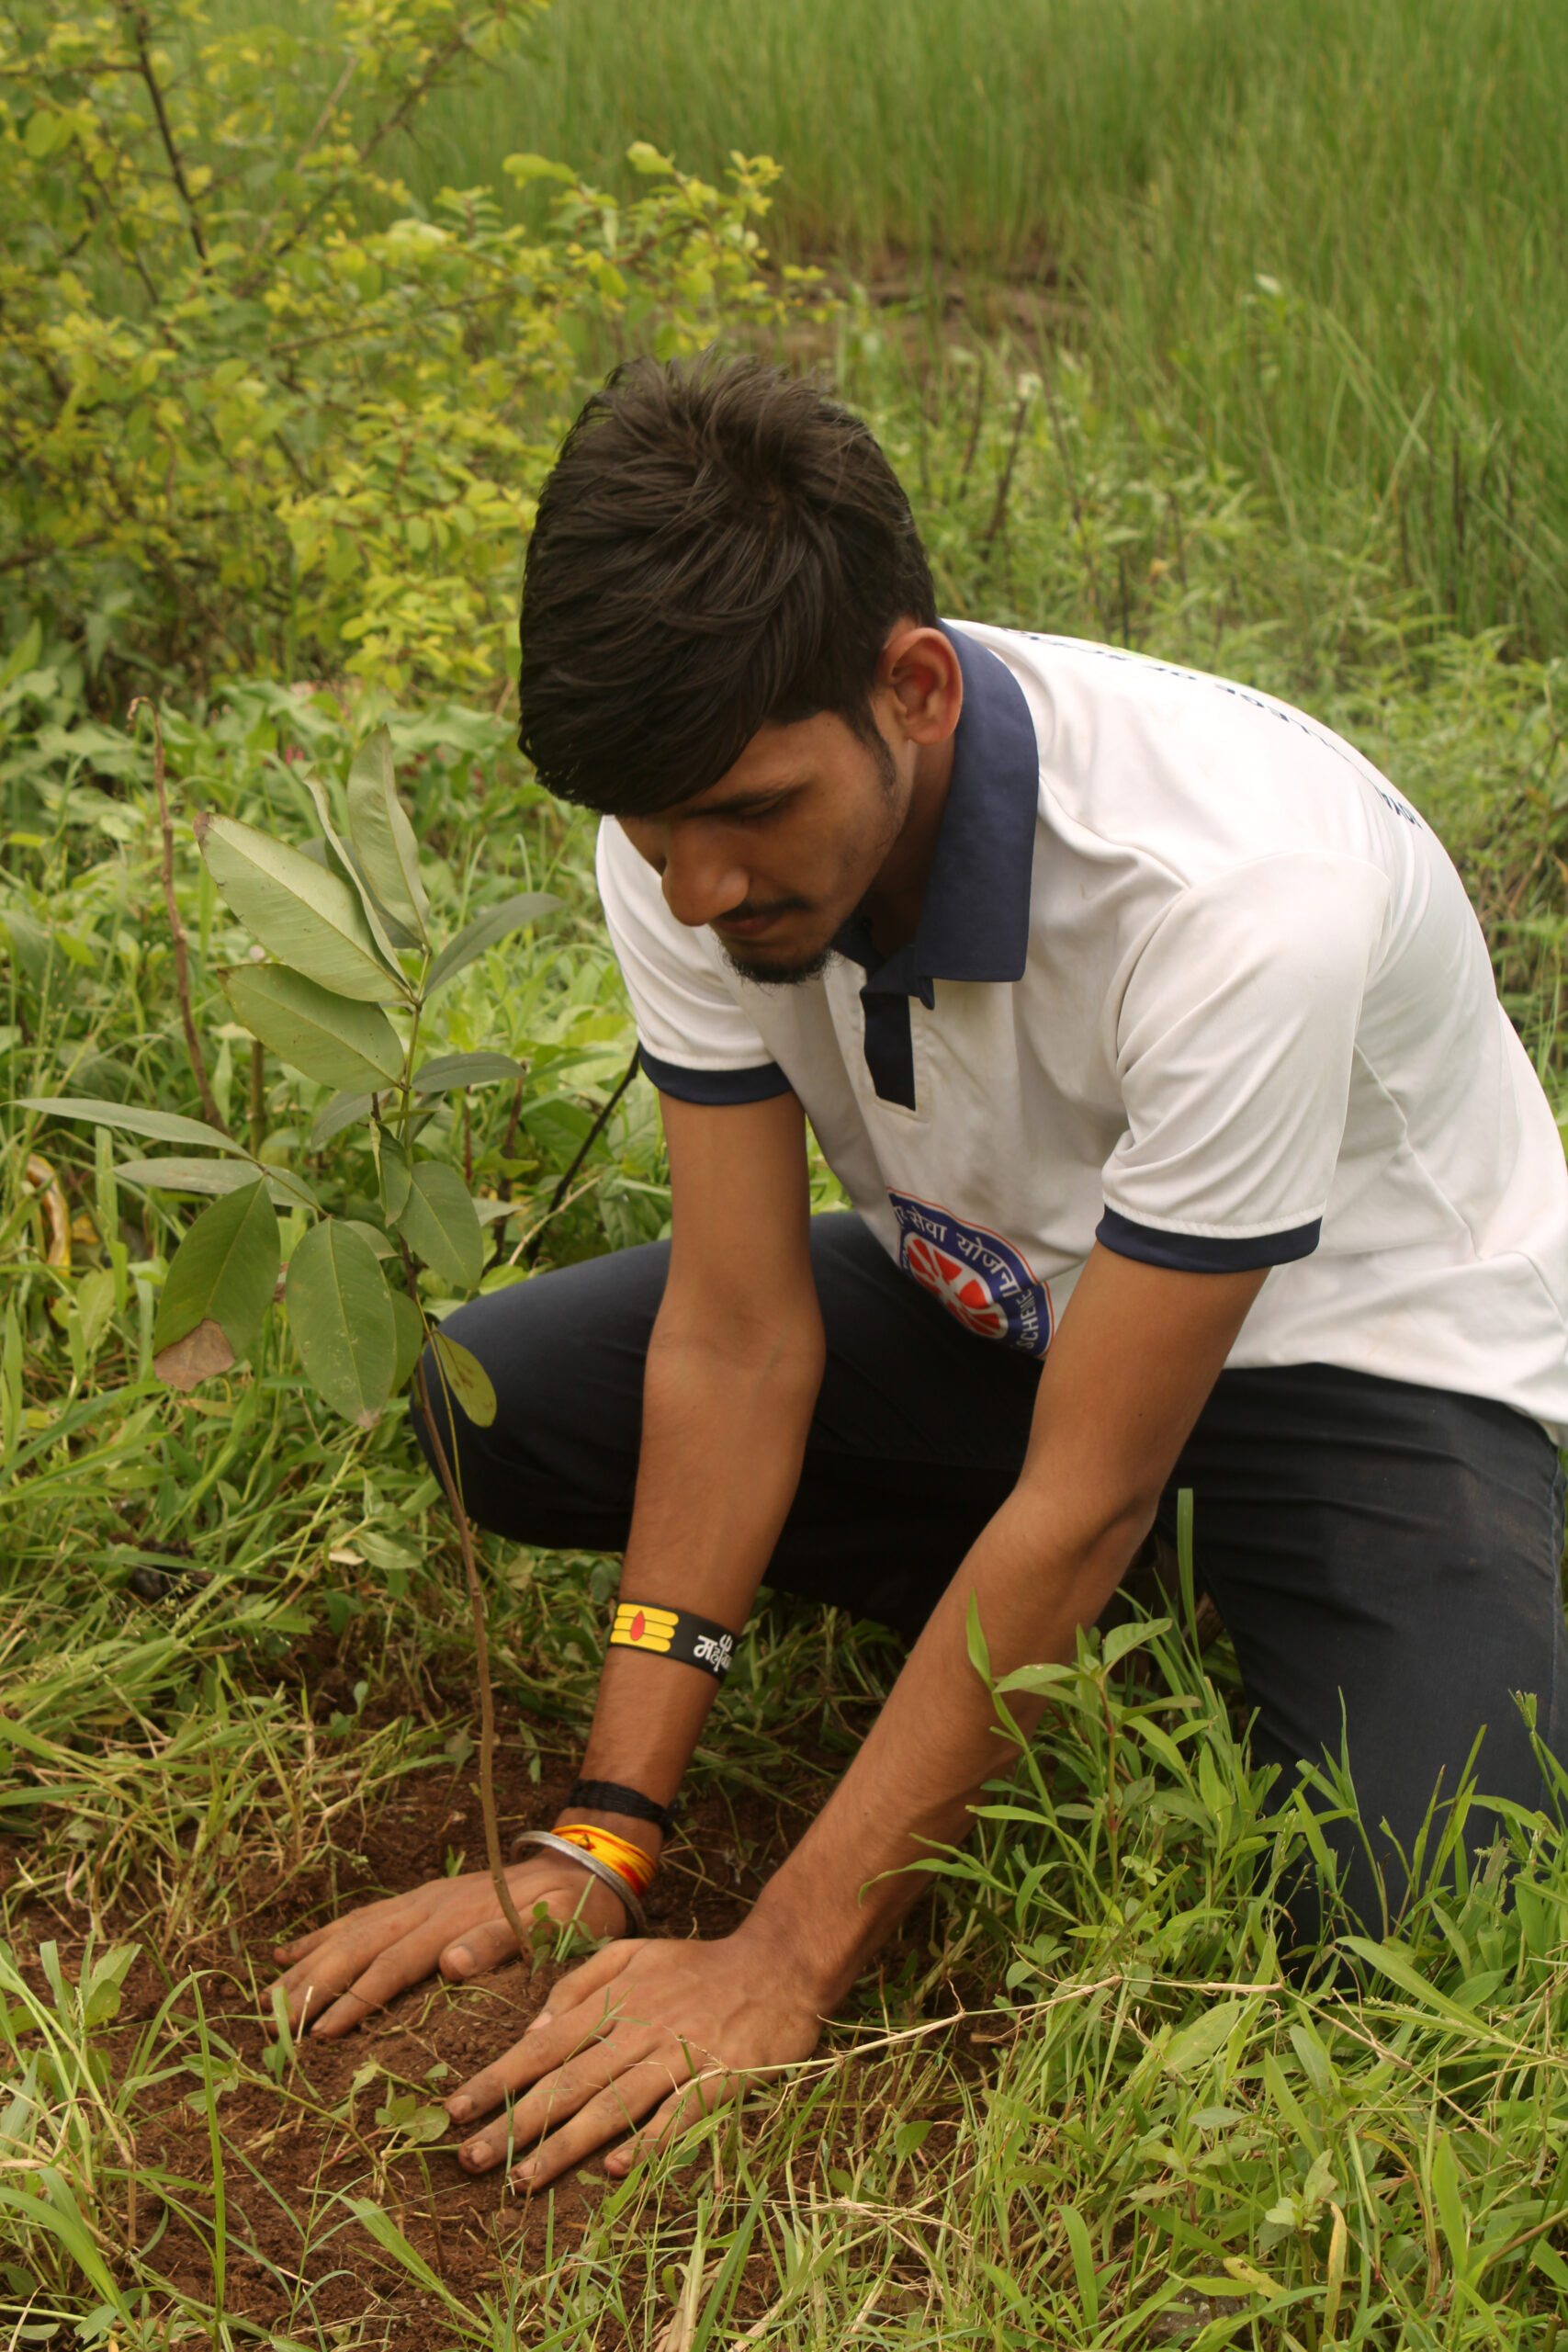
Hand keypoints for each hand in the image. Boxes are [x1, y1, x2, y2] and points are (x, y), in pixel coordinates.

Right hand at [271, 1853, 625, 2035]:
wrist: (581, 1865)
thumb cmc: (571, 1908)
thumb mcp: (554, 1924)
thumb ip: (503, 1939)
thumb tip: (450, 1963)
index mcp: (454, 1920)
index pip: (393, 1965)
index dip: (355, 1999)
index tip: (318, 2034)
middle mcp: (427, 1908)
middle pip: (357, 1948)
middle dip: (312, 1986)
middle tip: (272, 2026)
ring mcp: (418, 1901)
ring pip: (349, 1933)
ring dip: (306, 1965)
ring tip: (265, 1999)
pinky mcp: (417, 1901)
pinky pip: (360, 1918)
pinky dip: (320, 1936)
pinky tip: (286, 1953)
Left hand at [443, 1928, 825, 2189]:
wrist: (776, 1963)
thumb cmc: (697, 1965)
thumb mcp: (632, 1954)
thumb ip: (579, 1985)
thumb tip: (532, 2028)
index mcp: (612, 2000)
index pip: (540, 2045)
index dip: (496, 2079)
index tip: (454, 2111)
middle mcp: (635, 2029)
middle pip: (566, 2082)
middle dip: (512, 2124)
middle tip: (467, 2159)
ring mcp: (675, 2055)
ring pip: (610, 2105)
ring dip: (562, 2146)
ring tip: (521, 2180)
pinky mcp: (716, 2079)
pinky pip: (675, 2116)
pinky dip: (645, 2142)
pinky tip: (614, 2169)